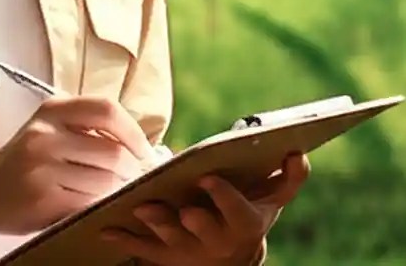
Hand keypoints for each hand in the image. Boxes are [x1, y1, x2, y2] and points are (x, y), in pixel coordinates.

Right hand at [0, 95, 154, 235]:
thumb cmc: (27, 160)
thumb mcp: (51, 129)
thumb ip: (89, 128)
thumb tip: (143, 146)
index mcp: (53, 110)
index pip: (107, 110)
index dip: (134, 132)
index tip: (143, 150)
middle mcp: (46, 134)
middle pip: (113, 151)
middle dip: (132, 169)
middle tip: (132, 177)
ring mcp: (43, 167)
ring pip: (105, 181)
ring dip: (116, 189)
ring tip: (109, 190)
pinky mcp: (43, 199)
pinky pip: (89, 202)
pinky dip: (98, 204)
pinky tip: (90, 202)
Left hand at [100, 152, 310, 264]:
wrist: (229, 259)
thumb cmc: (251, 214)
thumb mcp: (273, 200)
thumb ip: (291, 177)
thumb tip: (298, 151)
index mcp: (245, 225)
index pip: (238, 214)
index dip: (224, 198)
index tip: (208, 178)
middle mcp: (217, 242)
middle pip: (202, 231)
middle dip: (190, 219)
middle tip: (179, 205)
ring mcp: (188, 252)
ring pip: (170, 241)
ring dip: (155, 224)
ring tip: (139, 205)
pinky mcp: (164, 257)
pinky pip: (141, 250)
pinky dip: (123, 239)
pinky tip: (107, 228)